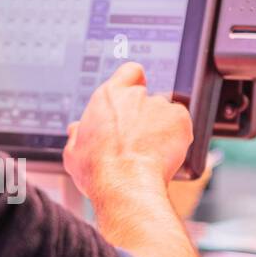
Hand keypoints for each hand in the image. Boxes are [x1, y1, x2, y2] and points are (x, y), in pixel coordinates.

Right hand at [63, 62, 192, 200]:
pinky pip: (181, 124)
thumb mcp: (74, 153)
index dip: (134, 82)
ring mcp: (159, 105)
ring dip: (161, 129)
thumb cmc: (98, 171)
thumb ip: (77, 135)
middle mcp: (134, 96)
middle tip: (139, 140)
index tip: (135, 93)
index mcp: (108, 97)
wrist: (125, 184)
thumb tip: (77, 130)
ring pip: (164, 114)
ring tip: (151, 153)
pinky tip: (165, 153)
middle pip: (146, 99)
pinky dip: (177, 137)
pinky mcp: (179, 118)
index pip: (129, 72)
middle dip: (144, 116)